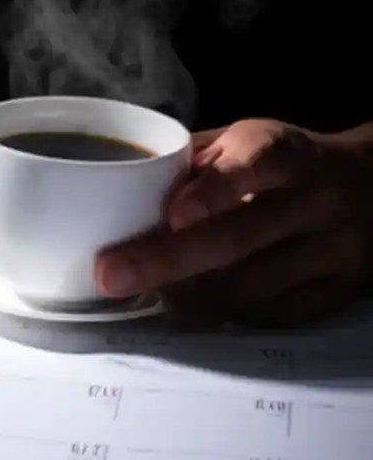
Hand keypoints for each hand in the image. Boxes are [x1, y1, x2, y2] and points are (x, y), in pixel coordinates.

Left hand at [94, 119, 372, 325]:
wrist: (369, 186)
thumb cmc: (276, 165)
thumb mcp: (240, 144)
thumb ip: (189, 164)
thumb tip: (116, 191)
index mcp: (285, 154)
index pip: (256, 165)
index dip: (216, 190)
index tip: (175, 214)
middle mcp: (316, 199)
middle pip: (241, 236)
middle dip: (168, 260)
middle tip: (112, 275)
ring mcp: (333, 250)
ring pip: (250, 286)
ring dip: (186, 295)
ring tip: (143, 294)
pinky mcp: (336, 292)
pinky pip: (267, 315)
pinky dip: (221, 315)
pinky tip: (189, 307)